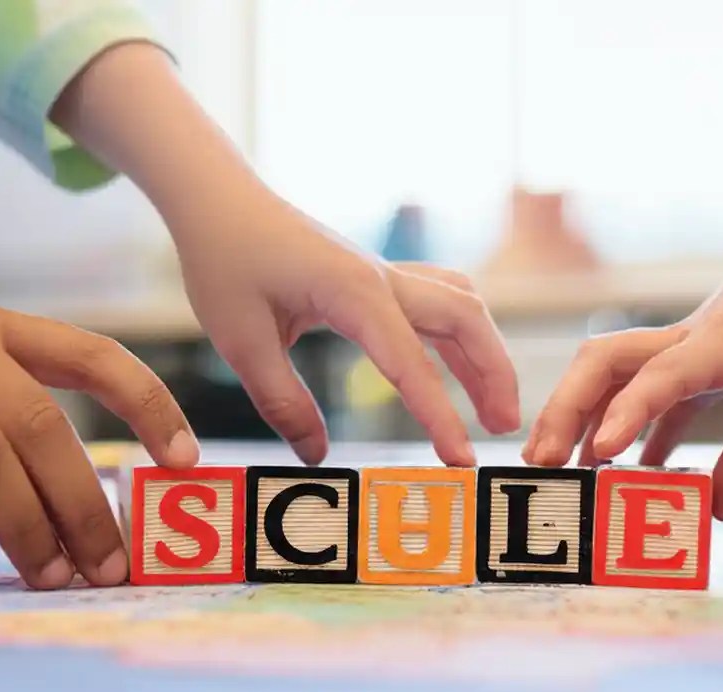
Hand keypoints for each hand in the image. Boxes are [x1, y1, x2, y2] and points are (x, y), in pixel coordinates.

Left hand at [49, 44, 518, 466]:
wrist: (218, 200)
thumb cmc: (223, 260)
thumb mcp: (240, 341)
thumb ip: (282, 401)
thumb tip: (316, 456)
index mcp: (353, 293)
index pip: (412, 364)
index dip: (441, 416)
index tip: (460, 460)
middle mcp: (382, 278)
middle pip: (467, 319)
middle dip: (494, 374)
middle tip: (503, 428)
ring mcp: (384, 272)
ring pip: (463, 305)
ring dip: (486, 352)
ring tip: (495, 407)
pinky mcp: (377, 274)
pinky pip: (440, 298)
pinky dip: (464, 333)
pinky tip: (462, 364)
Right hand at [523, 175, 722, 518]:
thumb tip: (719, 506)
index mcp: (721, 340)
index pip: (662, 374)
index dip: (628, 412)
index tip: (599, 450)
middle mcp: (685, 338)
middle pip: (603, 362)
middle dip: (564, 409)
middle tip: (542, 462)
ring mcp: (680, 344)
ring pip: (609, 373)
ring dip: (576, 416)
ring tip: (559, 468)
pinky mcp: (688, 355)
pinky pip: (642, 391)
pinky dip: (621, 426)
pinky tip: (617, 468)